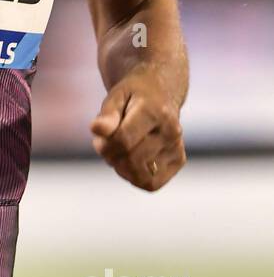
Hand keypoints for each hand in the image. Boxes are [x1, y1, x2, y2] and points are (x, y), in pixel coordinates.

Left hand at [90, 66, 185, 190]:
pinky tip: (131, 162)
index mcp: (155, 111)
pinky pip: (151, 183)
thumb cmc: (132, 96)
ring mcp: (177, 146)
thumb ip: (107, 114)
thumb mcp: (116, 96)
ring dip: (121, 168)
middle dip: (111, 157)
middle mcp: (171, 130)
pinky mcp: (179, 160)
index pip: (124, 141)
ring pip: (140, 175)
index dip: (105, 146)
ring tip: (119, 151)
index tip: (99, 140)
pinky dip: (135, 177)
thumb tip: (97, 129)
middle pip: (131, 160)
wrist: (160, 92)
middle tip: (107, 144)